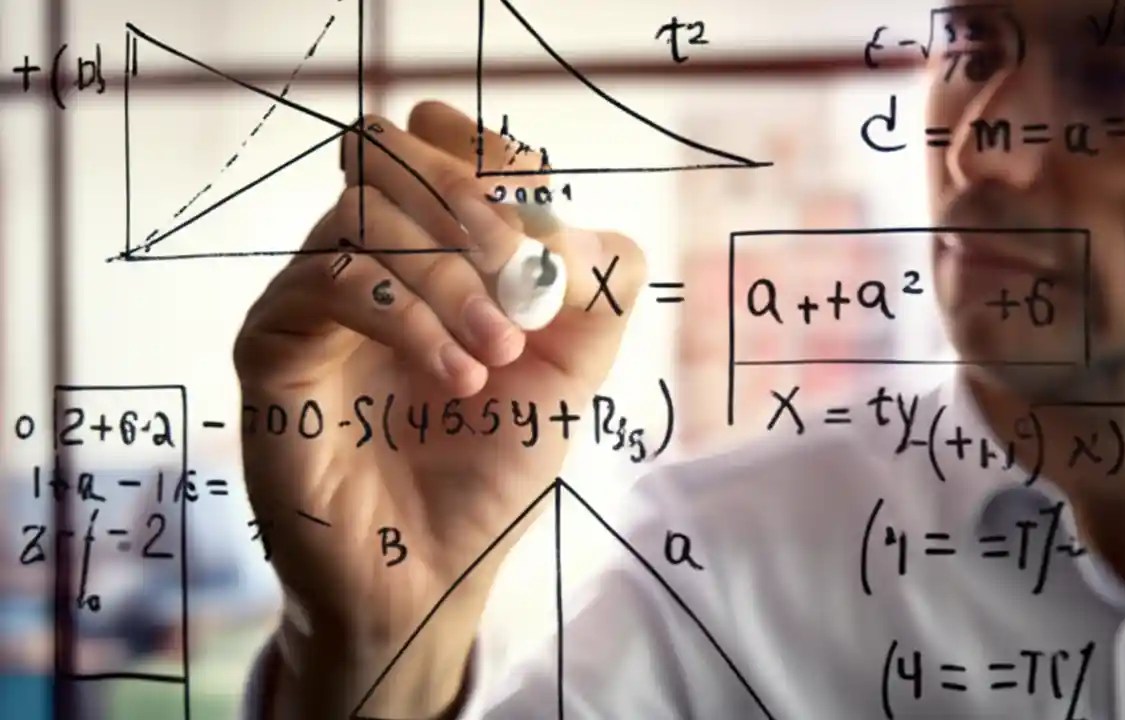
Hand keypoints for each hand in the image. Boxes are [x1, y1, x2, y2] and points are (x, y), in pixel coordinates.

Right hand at [233, 100, 646, 717]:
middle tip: (520, 281)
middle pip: (389, 151)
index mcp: (428, 253)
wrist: (429, 575)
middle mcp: (363, 261)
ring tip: (495, 357)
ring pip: (366, 216)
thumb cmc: (491, 470)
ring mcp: (313, 298)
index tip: (538, 213)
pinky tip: (458, 377)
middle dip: (470, 203)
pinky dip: (409, 319)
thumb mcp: (573, 372)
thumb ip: (594, 289)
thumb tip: (568, 224)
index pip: (436, 142)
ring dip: (450, 278)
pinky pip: (332, 281)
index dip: (491, 152)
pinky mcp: (275, 346)